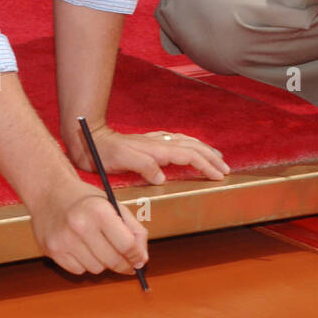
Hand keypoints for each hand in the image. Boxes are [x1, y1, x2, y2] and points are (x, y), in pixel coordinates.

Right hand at [30, 183, 146, 276]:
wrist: (48, 192)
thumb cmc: (85, 199)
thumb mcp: (113, 205)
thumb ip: (133, 229)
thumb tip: (142, 259)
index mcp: (99, 211)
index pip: (126, 244)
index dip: (137, 256)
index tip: (140, 260)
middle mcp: (80, 226)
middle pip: (112, 260)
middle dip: (124, 265)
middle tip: (128, 264)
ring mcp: (64, 240)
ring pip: (96, 269)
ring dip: (103, 263)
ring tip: (99, 248)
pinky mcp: (52, 250)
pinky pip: (78, 270)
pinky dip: (84, 264)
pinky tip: (82, 249)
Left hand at [67, 120, 228, 185]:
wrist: (91, 139)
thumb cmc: (105, 153)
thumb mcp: (122, 160)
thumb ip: (144, 167)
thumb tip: (162, 177)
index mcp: (157, 149)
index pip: (189, 156)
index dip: (205, 166)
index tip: (219, 176)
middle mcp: (160, 143)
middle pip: (193, 147)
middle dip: (211, 158)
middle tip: (226, 170)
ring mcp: (155, 141)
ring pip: (187, 142)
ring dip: (204, 150)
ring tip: (217, 157)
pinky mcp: (150, 143)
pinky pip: (178, 142)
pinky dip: (191, 146)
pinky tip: (192, 148)